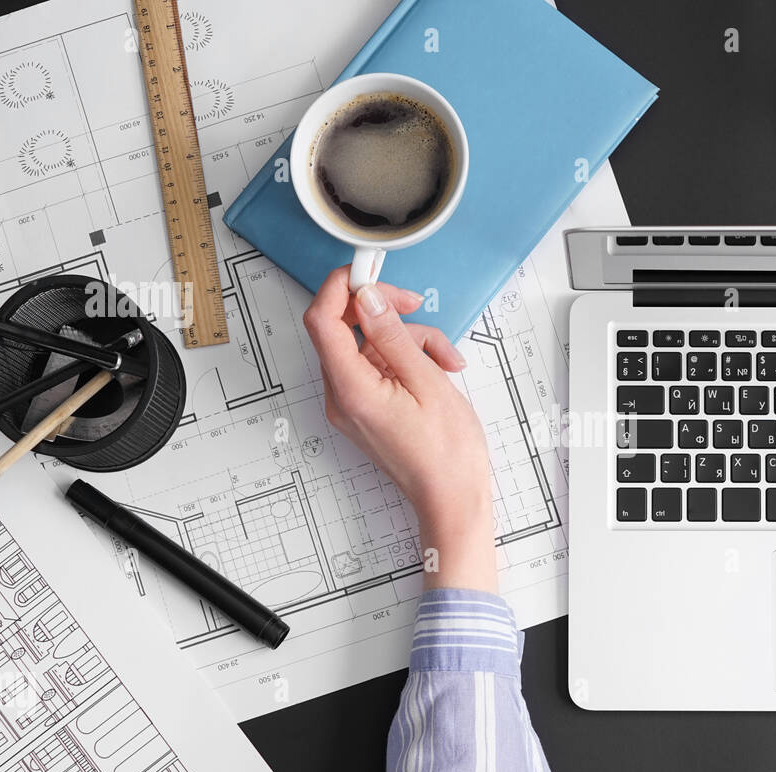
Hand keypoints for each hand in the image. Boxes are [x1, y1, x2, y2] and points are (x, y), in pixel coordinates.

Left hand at [302, 266, 497, 592]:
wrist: (453, 497)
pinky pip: (379, 367)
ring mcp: (353, 402)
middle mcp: (342, 395)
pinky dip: (408, 361)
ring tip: (444, 359)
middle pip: (347, 329)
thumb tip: (369, 299)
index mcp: (350, 389)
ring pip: (370, 345)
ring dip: (409, 340)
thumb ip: (393, 336)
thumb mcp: (427, 382)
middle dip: (387, 313)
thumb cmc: (446, 454)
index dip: (342, 287)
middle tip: (416, 304)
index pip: (322, 320)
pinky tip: (438, 371)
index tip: (369, 270)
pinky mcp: (367, 407)